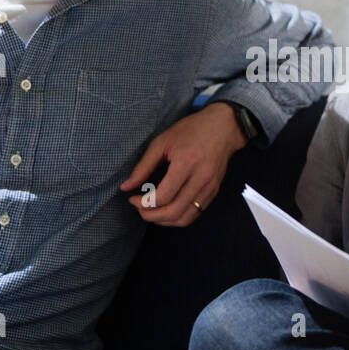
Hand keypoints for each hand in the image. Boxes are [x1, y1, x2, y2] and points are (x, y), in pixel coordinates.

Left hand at [119, 102, 246, 226]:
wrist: (223, 128)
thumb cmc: (190, 131)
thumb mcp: (162, 142)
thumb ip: (143, 167)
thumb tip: (125, 187)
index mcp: (186, 164)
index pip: (163, 196)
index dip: (143, 203)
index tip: (132, 198)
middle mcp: (200, 179)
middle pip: (173, 212)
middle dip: (151, 216)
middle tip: (139, 209)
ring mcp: (209, 188)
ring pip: (185, 218)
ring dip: (164, 221)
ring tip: (151, 212)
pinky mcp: (213, 192)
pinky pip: (195, 214)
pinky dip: (178, 218)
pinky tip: (167, 209)